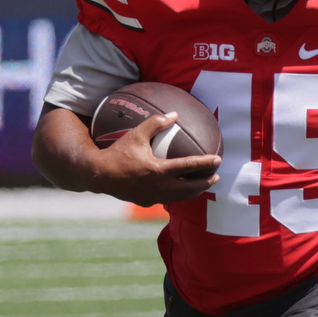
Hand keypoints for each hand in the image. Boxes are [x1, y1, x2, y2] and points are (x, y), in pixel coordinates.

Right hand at [81, 112, 220, 206]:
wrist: (99, 175)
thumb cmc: (118, 153)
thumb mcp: (136, 134)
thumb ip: (156, 123)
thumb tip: (174, 114)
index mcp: (158, 170)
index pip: (188, 166)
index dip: (206, 164)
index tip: (218, 160)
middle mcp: (159, 187)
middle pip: (190, 187)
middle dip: (205, 183)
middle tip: (216, 176)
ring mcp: (154, 197)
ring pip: (181, 197)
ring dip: (194, 191)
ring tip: (202, 185)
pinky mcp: (147, 202)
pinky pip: (168, 199)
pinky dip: (178, 195)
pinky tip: (180, 190)